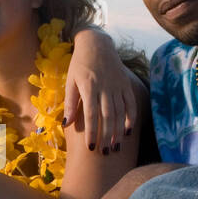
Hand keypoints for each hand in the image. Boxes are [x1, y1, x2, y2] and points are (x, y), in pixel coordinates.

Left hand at [66, 28, 138, 156]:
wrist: (97, 44)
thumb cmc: (79, 65)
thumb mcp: (70, 81)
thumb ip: (70, 103)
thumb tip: (66, 124)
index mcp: (89, 86)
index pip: (91, 114)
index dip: (91, 132)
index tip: (90, 147)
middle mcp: (105, 87)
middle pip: (107, 116)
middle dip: (106, 136)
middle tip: (104, 153)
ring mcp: (117, 85)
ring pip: (120, 112)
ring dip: (118, 131)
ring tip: (115, 147)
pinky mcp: (126, 84)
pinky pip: (131, 103)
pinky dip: (131, 118)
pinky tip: (127, 132)